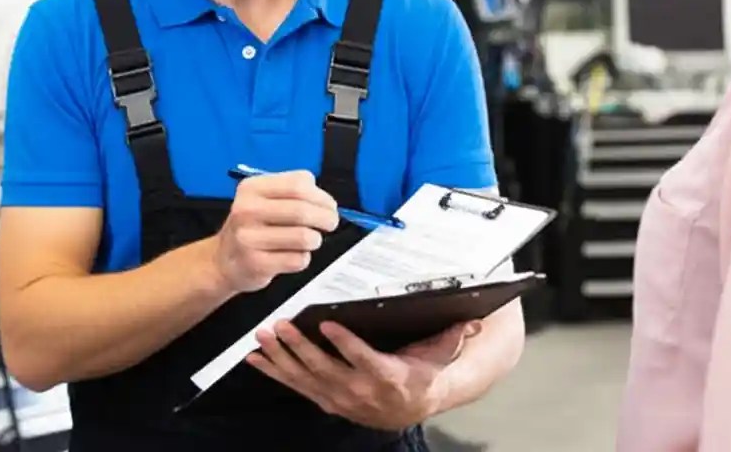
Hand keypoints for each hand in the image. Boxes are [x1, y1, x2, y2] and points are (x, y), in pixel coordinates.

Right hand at [211, 171, 339, 293]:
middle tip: (331, 223)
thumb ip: (293, 192)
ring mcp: (248, 238)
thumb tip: (326, 202)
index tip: (330, 205)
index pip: (298, 185)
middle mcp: (246, 210)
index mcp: (252, 188)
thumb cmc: (253, 227)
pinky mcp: (256, 264)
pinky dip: (303, 258)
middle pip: (302, 211)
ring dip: (315, 240)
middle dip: (326, 218)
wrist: (223, 261)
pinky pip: (297, 260)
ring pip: (304, 237)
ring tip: (309, 240)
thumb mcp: (264, 199)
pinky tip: (293, 256)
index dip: (321, 196)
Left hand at [247, 319, 483, 429]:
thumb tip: (473, 321)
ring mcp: (341, 398)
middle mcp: (361, 391)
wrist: (413, 407)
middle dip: (301, 347)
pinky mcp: (327, 400)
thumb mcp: (442, 352)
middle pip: (326, 369)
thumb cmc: (424, 373)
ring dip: (282, 358)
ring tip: (264, 338)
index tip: (328, 325)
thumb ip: (454, 336)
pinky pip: (297, 386)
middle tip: (282, 326)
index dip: (346, 344)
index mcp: (388, 376)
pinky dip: (276, 372)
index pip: (364, 359)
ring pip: (307, 378)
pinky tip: (257, 359)